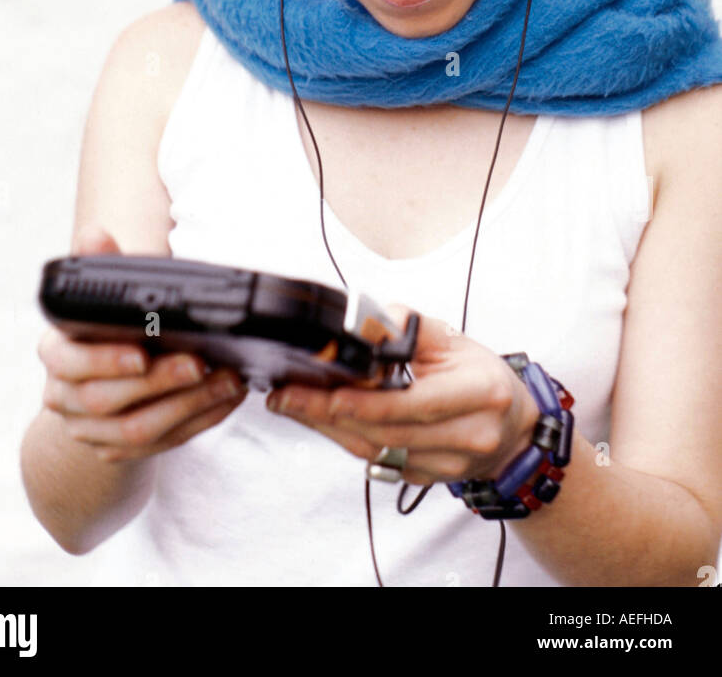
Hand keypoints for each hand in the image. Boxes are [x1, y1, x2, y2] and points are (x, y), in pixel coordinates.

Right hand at [39, 226, 247, 461]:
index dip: (105, 360)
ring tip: (226, 381)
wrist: (96, 381)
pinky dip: (199, 421)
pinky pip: (162, 444)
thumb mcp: (102, 295)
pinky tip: (226, 400)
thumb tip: (94, 235)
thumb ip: (100, 264)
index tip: (141, 353)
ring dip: (188, 405)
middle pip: (106, 401)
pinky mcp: (119, 451)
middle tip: (200, 363)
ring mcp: (90, 431)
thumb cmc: (107, 327)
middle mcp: (65, 397)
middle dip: (158, 382)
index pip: (70, 363)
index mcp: (56, 353)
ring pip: (137, 431)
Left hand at [265, 306, 539, 487]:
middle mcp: (468, 436)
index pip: (416, 403)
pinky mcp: (426, 479)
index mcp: (480, 394)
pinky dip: (345, 438)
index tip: (328, 391)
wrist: (513, 431)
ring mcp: (448, 465)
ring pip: (377, 449)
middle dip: (331, 413)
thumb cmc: (482, 379)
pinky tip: (319, 419)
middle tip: (288, 396)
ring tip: (292, 404)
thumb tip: (368, 323)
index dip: (369, 401)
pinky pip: (377, 460)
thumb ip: (411, 328)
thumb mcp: (456, 341)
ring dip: (329, 427)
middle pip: (388, 430)